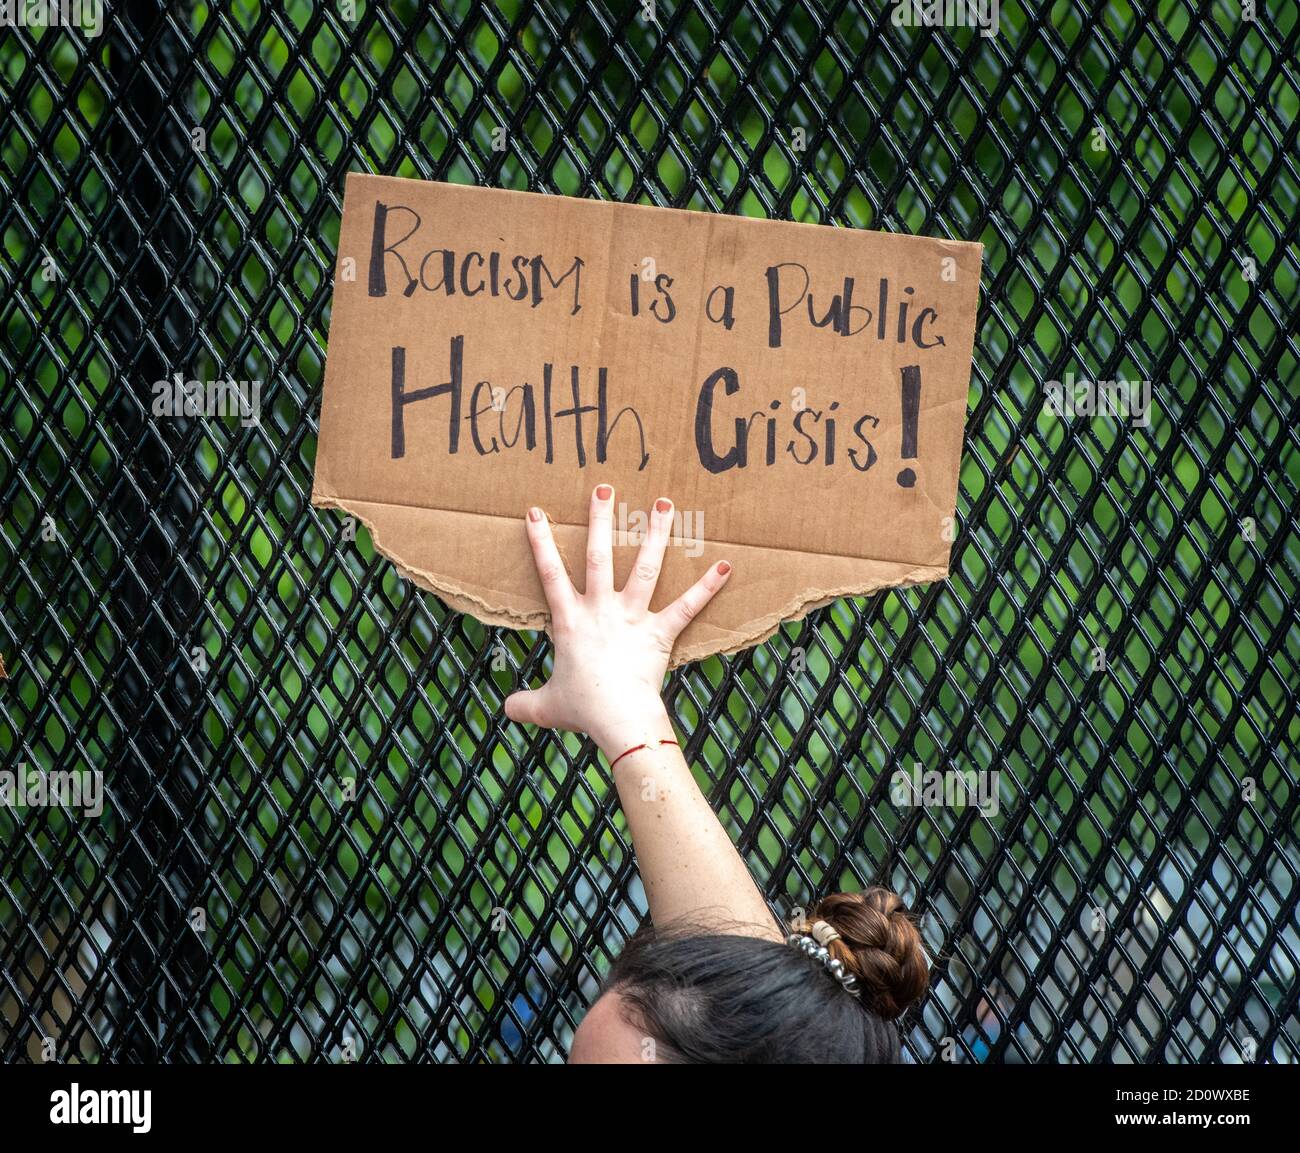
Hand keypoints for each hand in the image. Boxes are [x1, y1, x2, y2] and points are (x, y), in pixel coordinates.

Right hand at [503, 483, 731, 752]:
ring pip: (645, 568)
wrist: (618, 718)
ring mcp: (632, 617)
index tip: (537, 512)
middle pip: (599, 556)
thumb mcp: (545, 707)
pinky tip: (725, 566)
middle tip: (604, 488)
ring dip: (656, 534)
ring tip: (664, 504)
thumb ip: (525, 704)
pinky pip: (687, 606)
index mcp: (570, 621)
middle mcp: (601, 610)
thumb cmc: (582, 710)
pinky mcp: (661, 632)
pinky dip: (707, 587)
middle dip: (601, 520)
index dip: (541, 542)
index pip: (550, 574)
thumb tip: (507, 710)